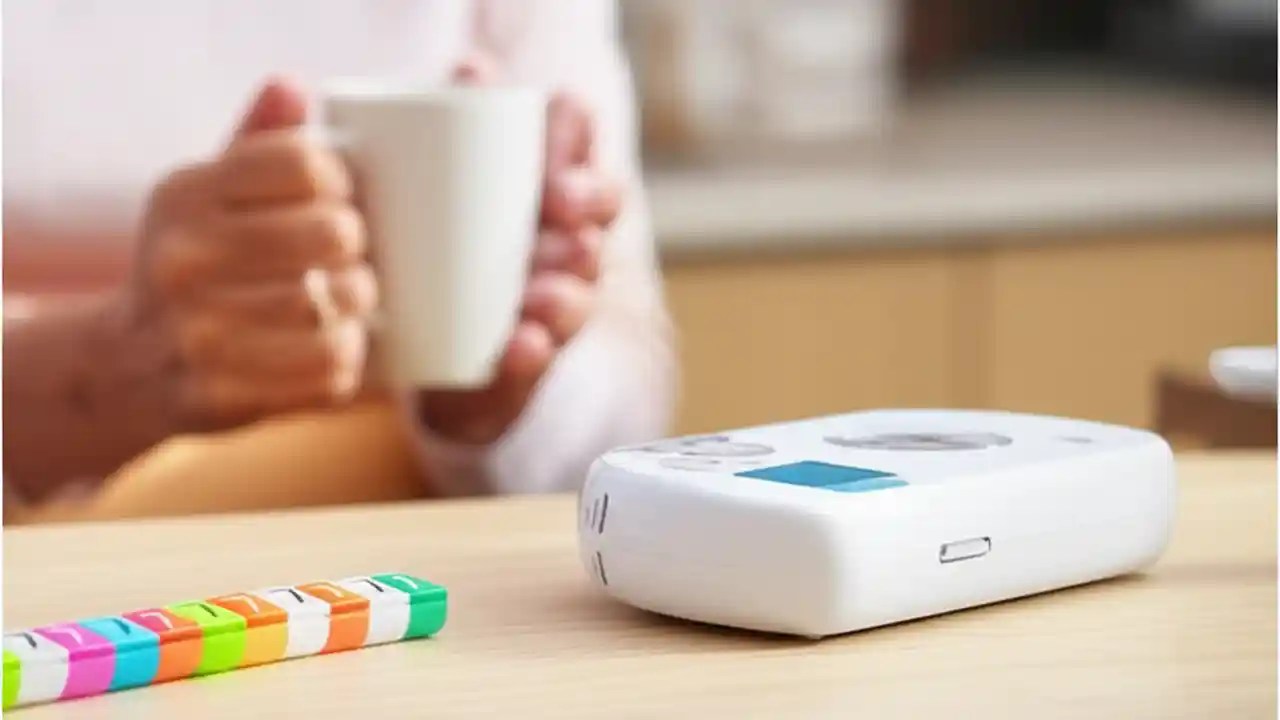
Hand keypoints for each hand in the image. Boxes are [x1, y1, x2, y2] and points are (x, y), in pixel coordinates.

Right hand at [134, 78, 374, 426]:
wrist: (131, 363)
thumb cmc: (198, 264)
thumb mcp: (210, 193)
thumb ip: (256, 140)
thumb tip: (293, 87)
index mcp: (186, 195)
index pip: (304, 164)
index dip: (339, 181)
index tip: (335, 198)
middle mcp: (182, 260)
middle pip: (334, 234)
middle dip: (358, 248)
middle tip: (351, 259)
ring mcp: (196, 333)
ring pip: (335, 307)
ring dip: (359, 307)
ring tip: (348, 304)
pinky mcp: (219, 395)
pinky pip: (328, 372)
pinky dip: (347, 359)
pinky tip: (334, 347)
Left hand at [415, 59, 621, 443]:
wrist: (423, 354)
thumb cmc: (429, 247)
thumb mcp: (428, 190)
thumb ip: (438, 132)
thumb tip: (436, 74)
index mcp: (541, 182)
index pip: (575, 138)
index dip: (573, 131)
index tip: (552, 116)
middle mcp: (563, 236)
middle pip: (599, 204)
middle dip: (586, 198)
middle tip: (556, 202)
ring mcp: (554, 300)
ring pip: (580, 286)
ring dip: (565, 286)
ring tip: (538, 293)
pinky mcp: (529, 361)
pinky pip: (540, 359)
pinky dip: (533, 350)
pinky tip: (523, 344)